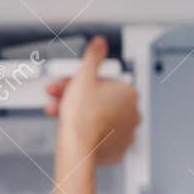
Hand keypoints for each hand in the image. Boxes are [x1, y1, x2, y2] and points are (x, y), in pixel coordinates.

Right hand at [44, 35, 140, 166]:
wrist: (78, 147)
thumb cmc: (82, 115)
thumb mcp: (84, 76)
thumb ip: (93, 57)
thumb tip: (100, 43)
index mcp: (129, 93)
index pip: (103, 82)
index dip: (82, 82)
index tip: (70, 85)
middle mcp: (133, 113)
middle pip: (101, 100)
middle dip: (77, 98)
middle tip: (60, 98)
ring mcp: (127, 133)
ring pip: (100, 118)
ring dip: (80, 114)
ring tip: (60, 114)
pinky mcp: (118, 150)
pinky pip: (102, 137)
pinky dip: (89, 132)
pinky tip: (75, 129)